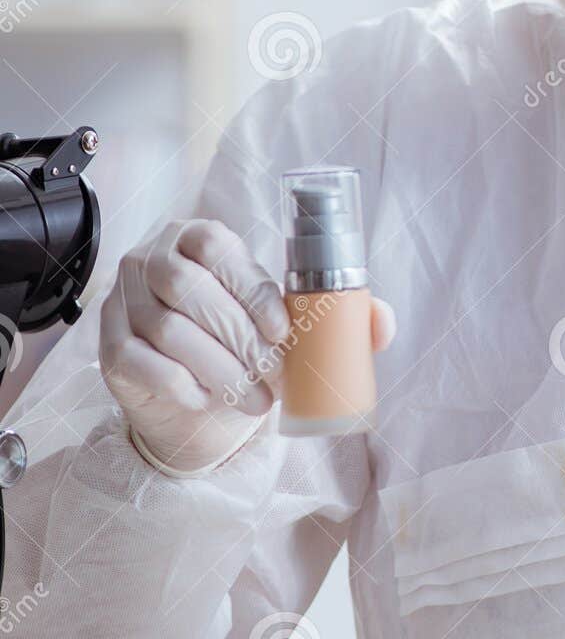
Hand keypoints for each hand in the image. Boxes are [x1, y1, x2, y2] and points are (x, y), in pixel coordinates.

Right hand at [100, 218, 396, 472]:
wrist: (202, 393)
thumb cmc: (249, 341)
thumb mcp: (291, 321)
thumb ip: (340, 316)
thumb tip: (383, 323)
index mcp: (198, 237)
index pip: (217, 248)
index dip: (251, 289)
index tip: (285, 333)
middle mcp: (151, 260)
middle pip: (188, 289)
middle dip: (239, 339)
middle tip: (274, 379)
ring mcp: (123, 302)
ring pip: (166, 329)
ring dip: (218, 370)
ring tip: (255, 401)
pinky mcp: (109, 346)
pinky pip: (137, 360)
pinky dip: (178, 383)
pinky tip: (206, 399)